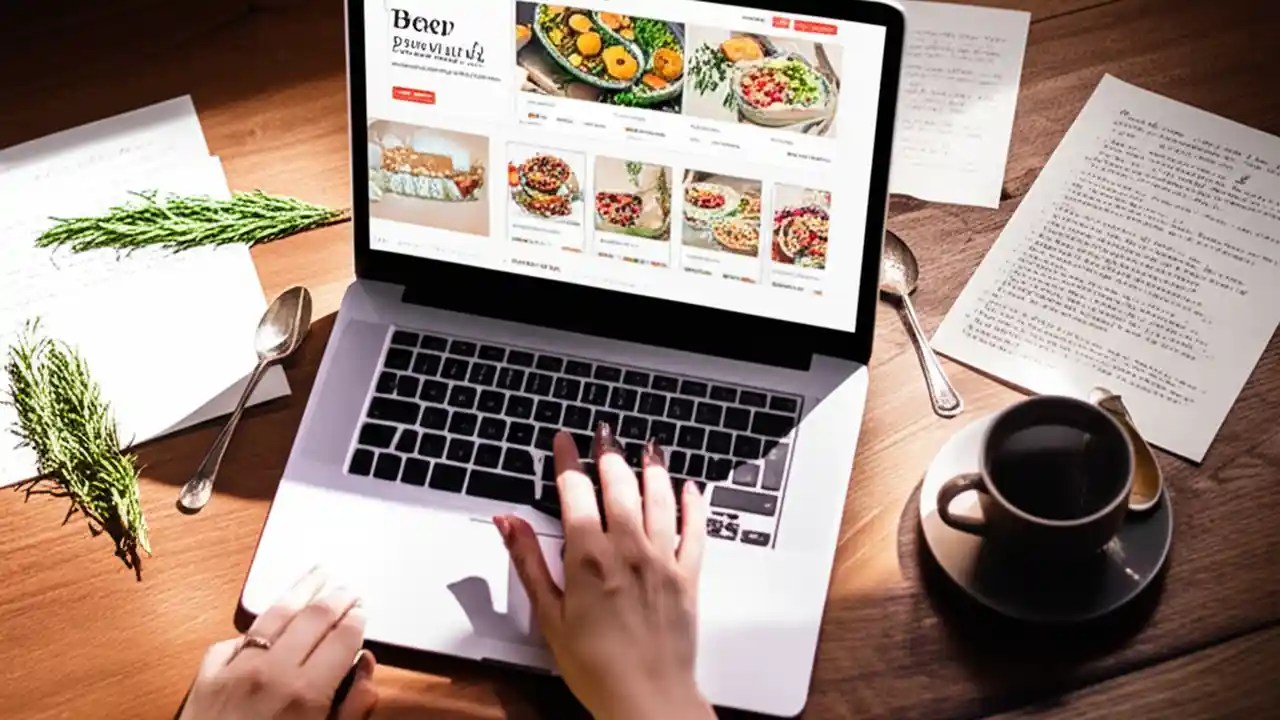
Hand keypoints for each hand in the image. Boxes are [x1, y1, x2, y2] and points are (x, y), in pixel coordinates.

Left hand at [180, 568, 378, 719]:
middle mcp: (271, 672)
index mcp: (306, 693)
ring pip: (274, 615)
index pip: (343, 636)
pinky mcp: (206, 677)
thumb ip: (352, 709)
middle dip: (335, 597)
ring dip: (298, 591)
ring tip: (315, 577)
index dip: (357, 619)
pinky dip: (256, 629)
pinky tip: (267, 622)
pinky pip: (236, 640)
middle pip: (312, 616)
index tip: (363, 610)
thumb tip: (366, 669)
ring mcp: (235, 670)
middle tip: (347, 588)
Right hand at [496, 424, 713, 719]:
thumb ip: (529, 562)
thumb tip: (509, 522)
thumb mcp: (548, 615)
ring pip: (658, 498)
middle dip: (608, 454)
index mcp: (589, 559)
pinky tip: (689, 487)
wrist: (646, 698)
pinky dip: (693, 504)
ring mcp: (661, 560)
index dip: (567, 461)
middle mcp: (628, 550)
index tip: (563, 441)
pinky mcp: (687, 576)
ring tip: (646, 448)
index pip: (575, 493)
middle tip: (604, 434)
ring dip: (651, 468)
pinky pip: (695, 530)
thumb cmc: (594, 666)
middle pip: (618, 486)